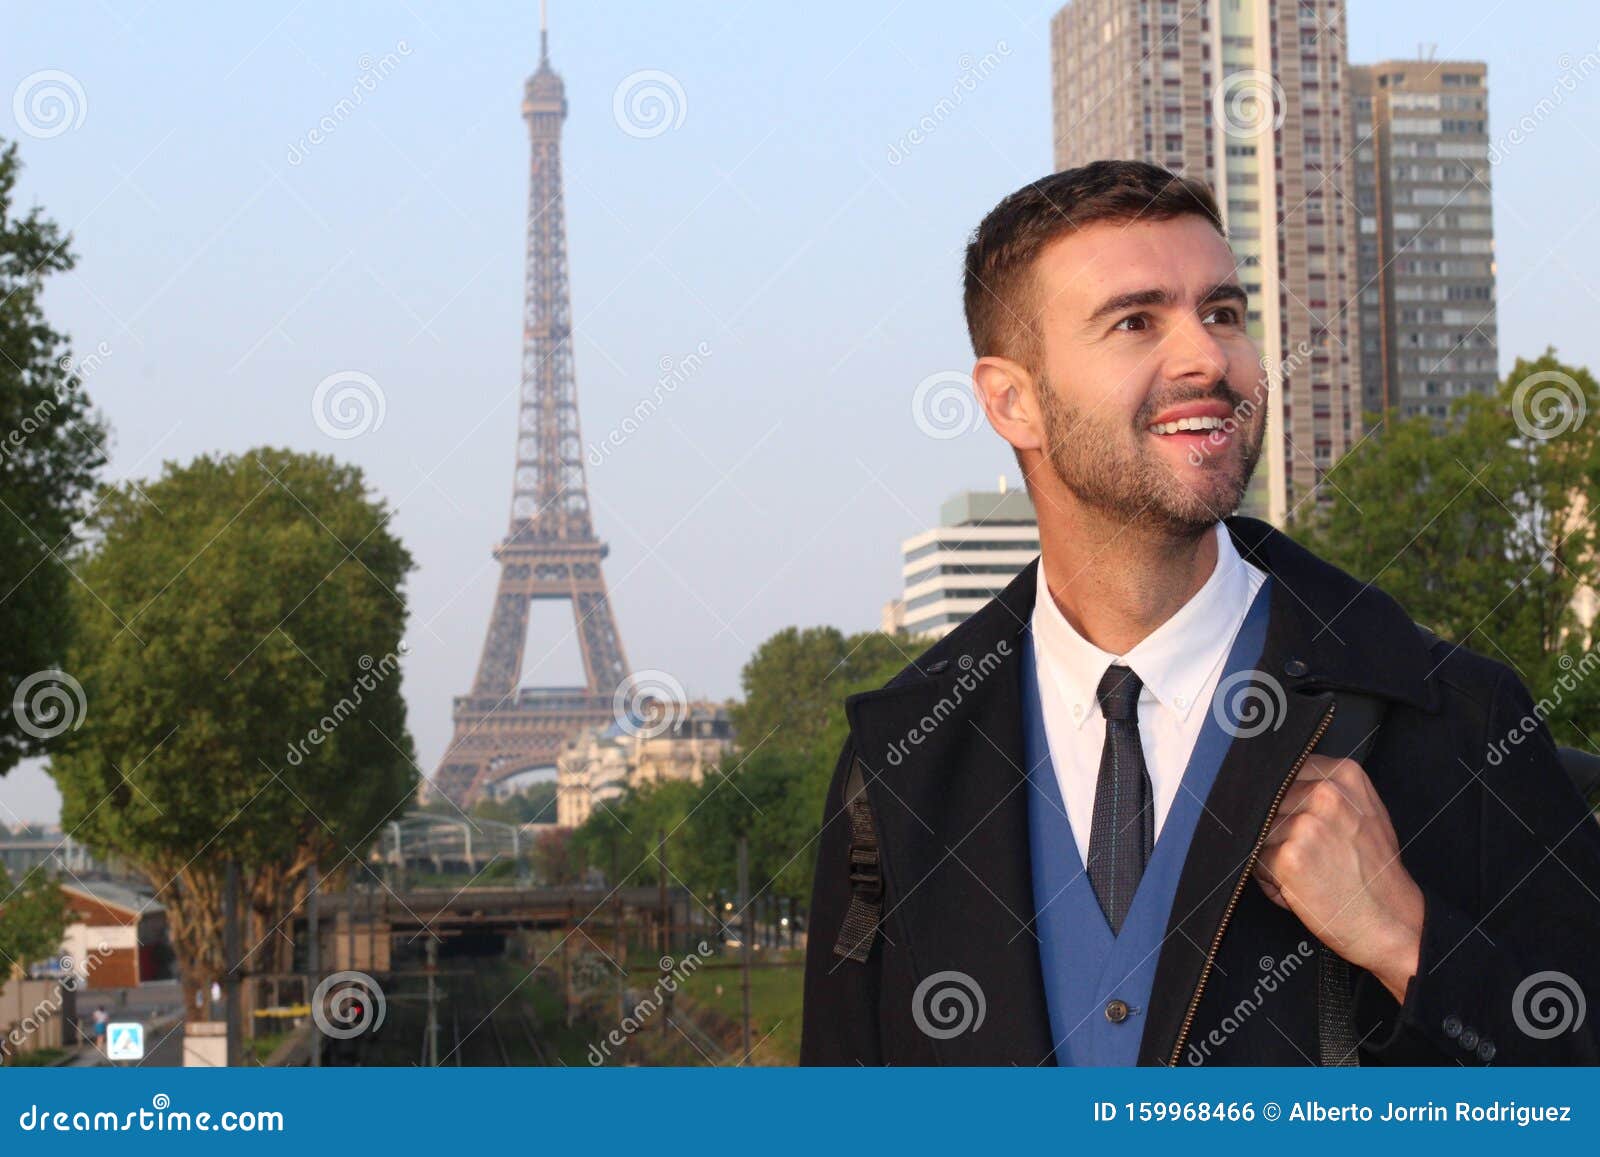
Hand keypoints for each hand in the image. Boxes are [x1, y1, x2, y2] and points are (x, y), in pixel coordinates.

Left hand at [1253, 755, 1423, 1001]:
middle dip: (1275, 827)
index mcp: (1344, 775)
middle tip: (1307, 854)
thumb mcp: (1362, 813)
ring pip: (1259, 830)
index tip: (1291, 818)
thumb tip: (1274, 784)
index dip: (1282, 799)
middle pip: (1269, 801)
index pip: (1285, 772)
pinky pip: (1256, 859)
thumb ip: (1323, 790)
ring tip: (1305, 872)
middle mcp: (1325, 793)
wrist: (1392, 922)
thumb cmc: (1373, 872)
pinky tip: (1297, 887)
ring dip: (1269, 854)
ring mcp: (1306, 823)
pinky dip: (1268, 878)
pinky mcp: (1290, 855)